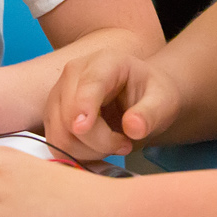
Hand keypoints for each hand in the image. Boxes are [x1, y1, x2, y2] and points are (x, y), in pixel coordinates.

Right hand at [44, 51, 181, 159]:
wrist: (140, 96)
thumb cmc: (151, 95)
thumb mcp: (163, 101)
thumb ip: (150, 113)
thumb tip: (133, 127)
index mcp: (104, 62)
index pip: (88, 84)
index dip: (83, 105)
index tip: (82, 127)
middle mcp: (74, 74)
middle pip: (70, 116)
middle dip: (98, 141)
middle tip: (125, 144)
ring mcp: (59, 94)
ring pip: (60, 135)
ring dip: (88, 150)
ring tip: (114, 144)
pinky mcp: (53, 115)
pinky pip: (56, 144)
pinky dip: (77, 154)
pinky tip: (97, 148)